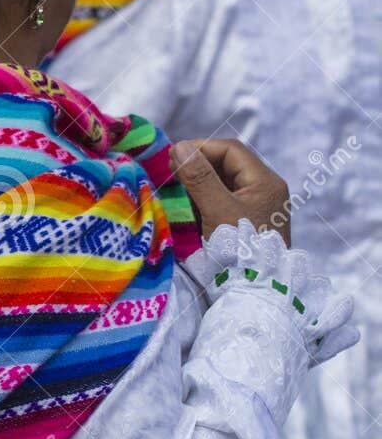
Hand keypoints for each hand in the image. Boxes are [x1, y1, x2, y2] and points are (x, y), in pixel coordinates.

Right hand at [171, 137, 291, 247]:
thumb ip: (199, 177)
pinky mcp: (250, 223)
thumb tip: (179, 146)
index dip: (201, 148)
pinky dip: (207, 198)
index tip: (173, 156)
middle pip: (229, 165)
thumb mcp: (216, 210)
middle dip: (199, 164)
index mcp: (265, 182)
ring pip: (226, 183)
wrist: (255, 292)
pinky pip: (226, 200)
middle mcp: (266, 191)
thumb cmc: (238, 249)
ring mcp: (259, 208)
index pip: (230, 150)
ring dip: (201, 182)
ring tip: (177, 188)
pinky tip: (190, 207)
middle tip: (171, 170)